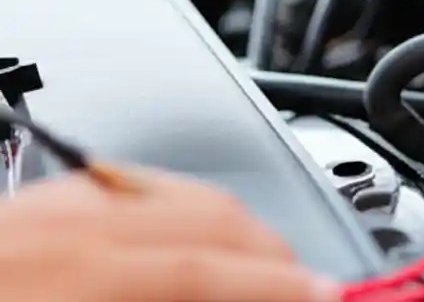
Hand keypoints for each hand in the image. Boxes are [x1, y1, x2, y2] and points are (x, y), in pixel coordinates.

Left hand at [0, 168, 336, 301]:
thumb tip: (244, 299)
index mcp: (68, 275)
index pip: (205, 269)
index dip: (283, 287)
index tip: (332, 297)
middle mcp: (59, 222)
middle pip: (208, 214)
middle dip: (274, 251)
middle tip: (311, 287)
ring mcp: (46, 202)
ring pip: (179, 190)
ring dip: (238, 228)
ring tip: (265, 266)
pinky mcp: (36, 200)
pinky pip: (135, 189)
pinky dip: (185, 212)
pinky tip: (196, 240)